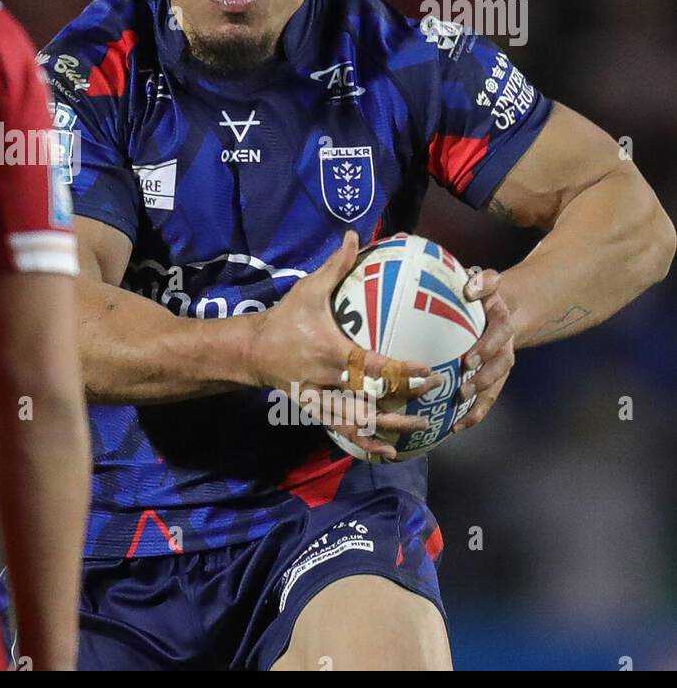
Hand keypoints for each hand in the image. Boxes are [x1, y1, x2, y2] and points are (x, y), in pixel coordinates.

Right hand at [248, 231, 440, 458]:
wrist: (251, 350)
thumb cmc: (284, 319)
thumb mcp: (307, 290)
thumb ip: (335, 266)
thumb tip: (356, 236)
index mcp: (332, 351)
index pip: (372, 365)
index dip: (401, 371)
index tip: (428, 370)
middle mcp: (329, 379)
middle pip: (371, 396)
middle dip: (405, 398)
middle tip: (435, 394)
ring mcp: (322, 398)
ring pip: (360, 420)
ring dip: (391, 426)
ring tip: (421, 426)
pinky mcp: (317, 410)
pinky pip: (344, 430)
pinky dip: (367, 443)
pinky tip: (389, 451)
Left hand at [452, 268, 515, 432]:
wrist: (505, 307)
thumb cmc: (485, 294)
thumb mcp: (486, 282)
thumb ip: (483, 281)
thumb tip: (470, 287)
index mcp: (503, 320)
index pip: (499, 333)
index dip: (486, 347)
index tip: (468, 360)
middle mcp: (505, 345)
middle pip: (500, 364)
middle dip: (483, 378)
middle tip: (463, 388)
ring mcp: (501, 363)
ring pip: (496, 385)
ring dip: (480, 400)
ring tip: (461, 414)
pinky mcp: (493, 377)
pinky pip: (488, 397)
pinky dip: (476, 413)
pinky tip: (458, 426)